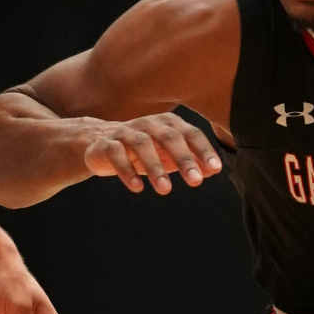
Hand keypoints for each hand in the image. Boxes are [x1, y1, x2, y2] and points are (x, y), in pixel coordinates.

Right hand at [83, 114, 222, 195]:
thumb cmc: (141, 150)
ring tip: (166, 190)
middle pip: (169, 137)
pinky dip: (127, 170)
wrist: (99, 142)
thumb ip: (190, 160)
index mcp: (167, 124)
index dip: (203, 150)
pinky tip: (137, 187)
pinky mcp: (106, 144)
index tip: (215, 168)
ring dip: (155, 168)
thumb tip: (213, 170)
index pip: (190, 133)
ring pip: (142, 145)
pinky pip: (116, 154)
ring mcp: (126, 132)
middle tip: (195, 181)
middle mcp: (148, 124)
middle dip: (184, 159)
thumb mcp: (167, 155)